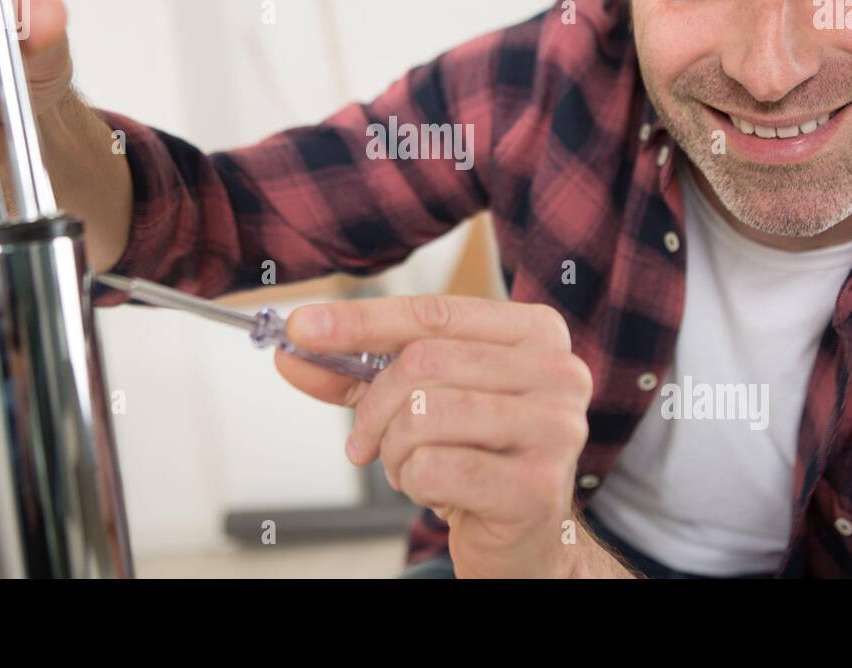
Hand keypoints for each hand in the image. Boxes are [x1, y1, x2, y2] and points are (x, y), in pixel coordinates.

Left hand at [279, 294, 630, 577]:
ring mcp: (555, 429)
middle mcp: (558, 372)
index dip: (361, 320)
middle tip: (365, 441)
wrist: (525, 539)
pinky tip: (436, 491)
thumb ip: (359, 370)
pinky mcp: (537, 486)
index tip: (301, 327)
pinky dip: (414, 483)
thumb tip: (293, 350)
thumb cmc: (476, 456)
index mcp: (535, 332)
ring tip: (409, 466)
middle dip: (374, 407)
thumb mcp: (418, 400)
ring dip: (394, 450)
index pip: (433, 313)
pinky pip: (436, 468)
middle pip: (424, 363)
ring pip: (425, 415)